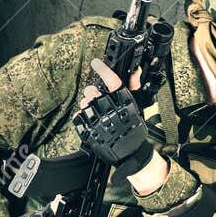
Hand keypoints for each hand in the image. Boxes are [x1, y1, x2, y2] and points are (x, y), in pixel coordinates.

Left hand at [74, 57, 155, 178]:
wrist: (129, 153)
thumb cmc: (133, 128)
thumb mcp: (136, 107)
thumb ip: (133, 88)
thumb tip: (135, 70)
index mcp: (124, 103)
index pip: (113, 82)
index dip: (104, 71)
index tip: (96, 63)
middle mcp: (111, 111)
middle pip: (94, 92)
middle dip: (92, 91)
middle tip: (95, 95)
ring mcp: (99, 122)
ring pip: (85, 104)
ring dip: (86, 104)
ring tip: (93, 110)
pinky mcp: (89, 132)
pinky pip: (79, 117)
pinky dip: (81, 116)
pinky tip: (88, 118)